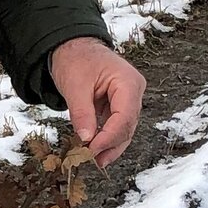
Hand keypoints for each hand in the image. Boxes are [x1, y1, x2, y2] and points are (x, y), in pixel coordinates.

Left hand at [50, 36, 143, 168]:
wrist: (73, 46)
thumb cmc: (75, 59)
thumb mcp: (74, 86)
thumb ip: (82, 113)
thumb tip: (86, 139)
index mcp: (128, 82)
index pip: (124, 117)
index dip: (109, 138)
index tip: (91, 151)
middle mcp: (134, 91)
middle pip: (127, 126)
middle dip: (110, 145)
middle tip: (93, 161)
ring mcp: (129, 99)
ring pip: (124, 129)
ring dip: (110, 146)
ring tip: (95, 161)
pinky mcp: (119, 105)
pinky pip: (116, 125)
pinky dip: (106, 137)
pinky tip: (96, 150)